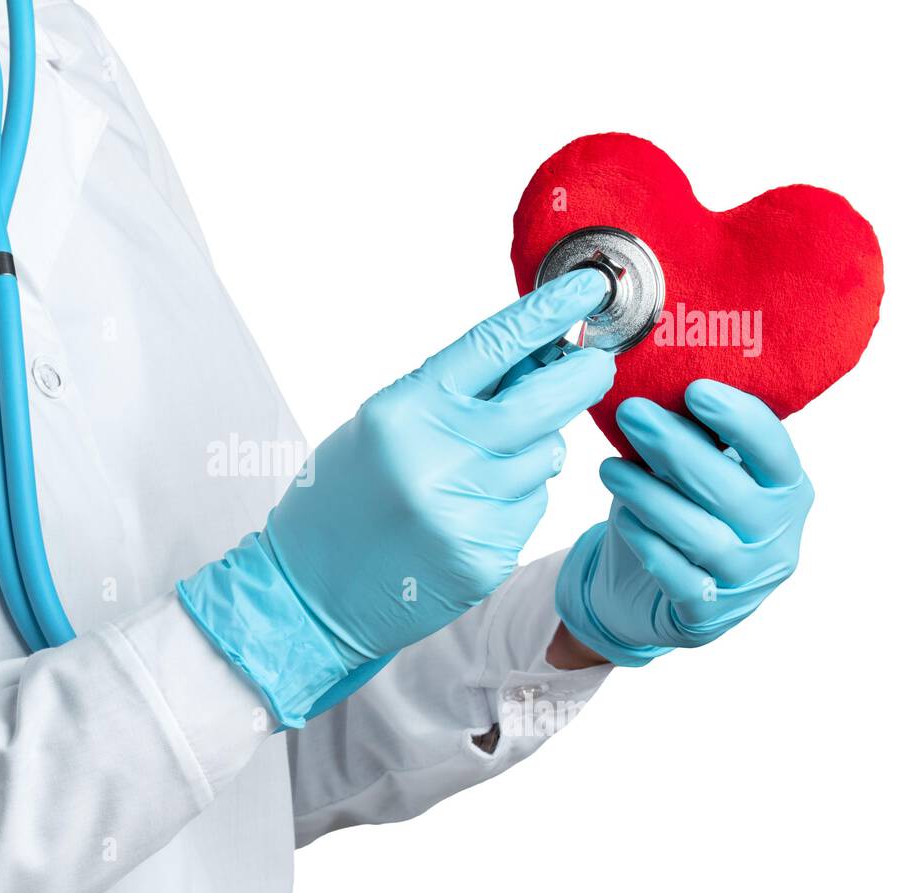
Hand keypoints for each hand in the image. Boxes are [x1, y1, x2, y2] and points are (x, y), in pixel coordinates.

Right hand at [179, 270, 614, 725]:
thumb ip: (452, 393)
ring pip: (544, 458)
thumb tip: (534, 356)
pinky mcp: (484, 556)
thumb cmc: (342, 499)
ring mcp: (464, 512)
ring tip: (482, 465)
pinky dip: (517, 498)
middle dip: (580, 377)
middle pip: (543, 402)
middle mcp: (436, 458)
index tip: (590, 288)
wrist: (309, 591)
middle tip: (597, 365)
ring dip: (534, 449)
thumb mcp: (381, 426)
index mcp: (403, 412)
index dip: (548, 312)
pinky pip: (532, 507)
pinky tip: (473, 509)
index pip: (492, 346)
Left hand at [555, 380, 813, 666]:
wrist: (653, 591)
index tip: (694, 388)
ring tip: (608, 468)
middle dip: (677, 447)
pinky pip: (679, 578)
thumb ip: (692, 435)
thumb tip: (651, 378)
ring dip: (651, 496)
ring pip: (701, 535)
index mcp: (786, 488)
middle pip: (729, 489)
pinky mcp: (709, 616)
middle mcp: (777, 535)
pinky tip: (623, 517)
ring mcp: (747, 580)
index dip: (738, 419)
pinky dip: (649, 544)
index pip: (773, 449)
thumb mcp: (692, 470)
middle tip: (632, 412)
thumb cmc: (681, 510)